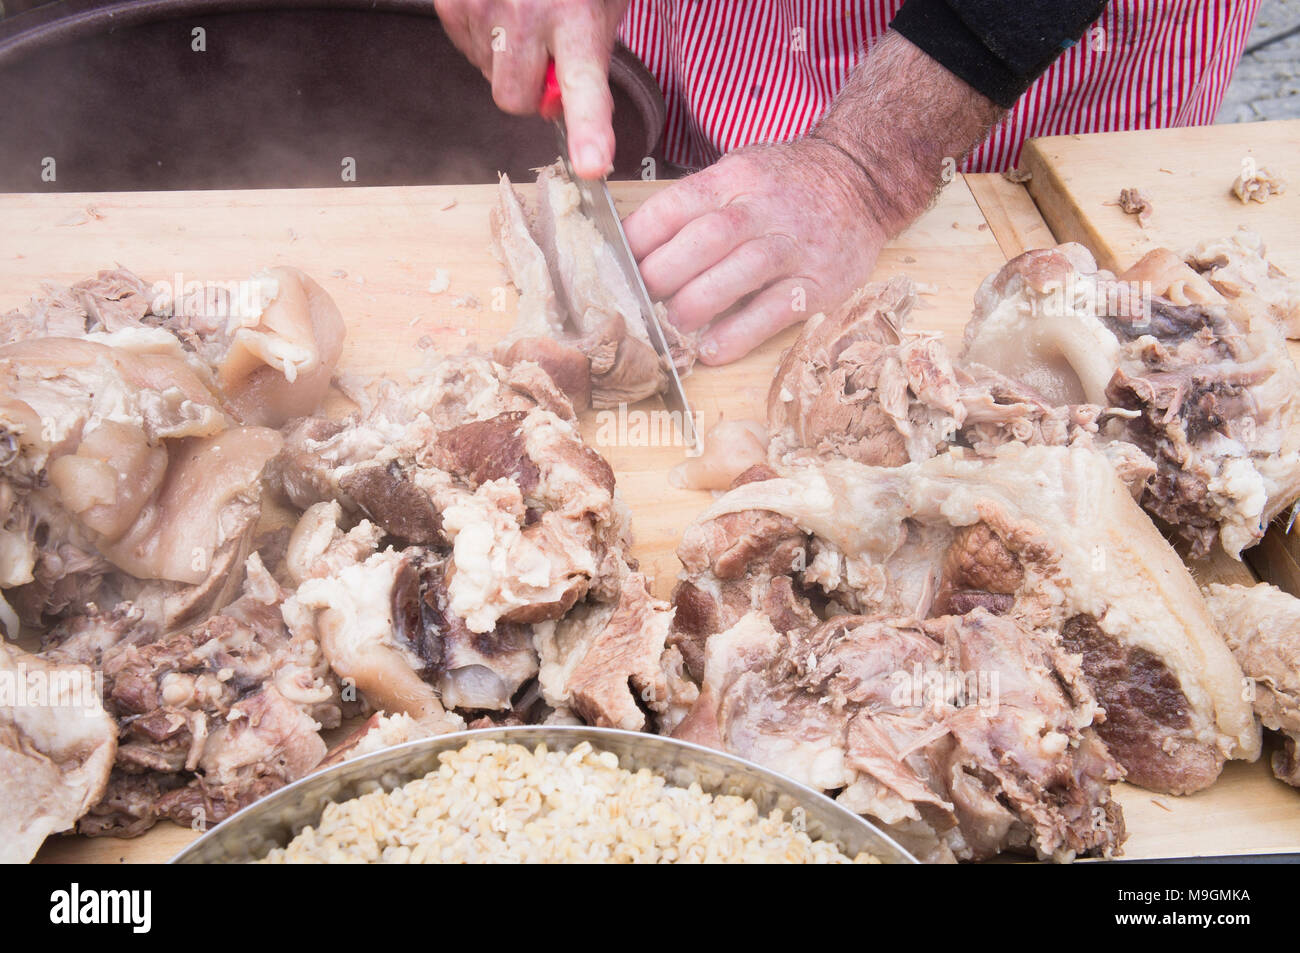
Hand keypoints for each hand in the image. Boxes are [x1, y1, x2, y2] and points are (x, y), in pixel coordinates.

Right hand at [433, 0, 628, 177]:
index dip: (588, 129)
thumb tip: (557, 105)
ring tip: (524, 15)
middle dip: (528, 90)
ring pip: (488, 76)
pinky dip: (483, 37)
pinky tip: (501, 7)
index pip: (585, 87)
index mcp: (579, 19)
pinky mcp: (452, 2)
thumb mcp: (602, 6)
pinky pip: (466, 48)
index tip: (589, 163)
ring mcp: (483, 8)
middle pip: (514, 101)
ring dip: (507, 59)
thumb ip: (587, 58)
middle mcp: (528, 16)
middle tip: (545, 54)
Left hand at [623, 137, 888, 364]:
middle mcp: (763, 208)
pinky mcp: (819, 282)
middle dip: (663, 275)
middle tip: (640, 302)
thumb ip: (694, 206)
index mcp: (733, 178)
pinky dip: (741, 334)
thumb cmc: (786, 185)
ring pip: (740, 273)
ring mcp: (794, 246)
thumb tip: (632, 247)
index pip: (676, 206)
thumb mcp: (739, 173)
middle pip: (705, 240)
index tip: (614, 266)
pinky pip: (776, 310)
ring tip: (673, 327)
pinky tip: (713, 350)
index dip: (639, 240)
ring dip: (697, 305)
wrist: (863, 181)